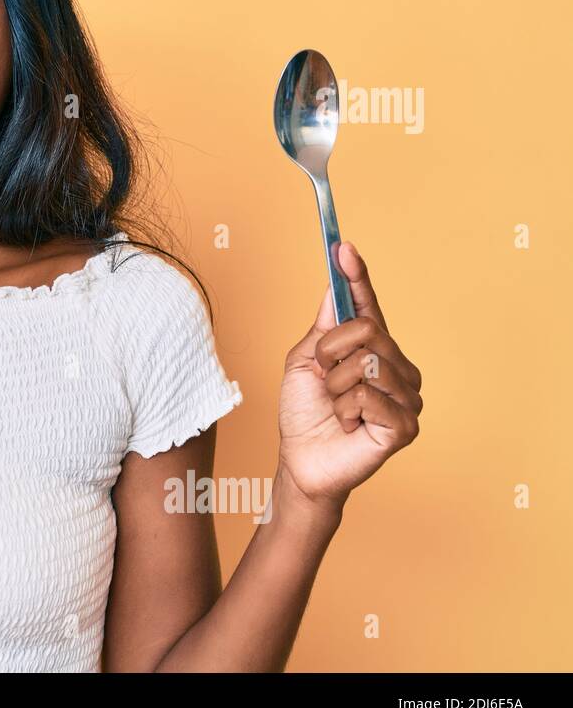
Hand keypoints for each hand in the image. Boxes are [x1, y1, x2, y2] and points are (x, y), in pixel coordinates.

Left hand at [277, 242, 422, 510]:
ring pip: (366, 361)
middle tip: (325, 381)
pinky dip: (347, 408)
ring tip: (337, 407)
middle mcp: (397, 368)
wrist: (301, 461)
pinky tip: (349, 424)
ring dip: (336, 385)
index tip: (343, 247)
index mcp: (374, 350)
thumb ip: (324, 326)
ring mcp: (407, 396)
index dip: (356, 277)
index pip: (370, 306)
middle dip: (330, 353)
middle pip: (367, 329)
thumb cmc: (303, 413)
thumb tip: (336, 283)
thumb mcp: (304, 361)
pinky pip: (369, 394)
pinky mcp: (406, 424)